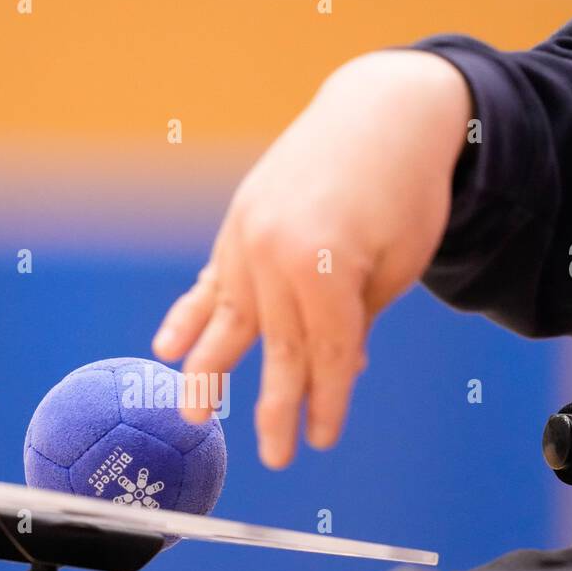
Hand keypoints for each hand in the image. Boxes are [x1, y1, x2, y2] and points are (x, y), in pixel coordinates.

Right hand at [152, 50, 470, 467]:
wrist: (382, 112)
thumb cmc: (404, 192)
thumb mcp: (397, 263)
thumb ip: (357, 318)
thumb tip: (338, 370)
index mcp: (325, 266)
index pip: (326, 353)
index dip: (326, 402)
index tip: (320, 441)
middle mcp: (276, 255)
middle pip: (276, 347)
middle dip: (275, 406)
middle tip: (273, 458)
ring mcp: (248, 238)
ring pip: (229, 320)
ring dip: (209, 373)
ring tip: (193, 416)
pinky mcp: (237, 227)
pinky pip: (209, 281)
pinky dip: (188, 317)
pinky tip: (166, 349)